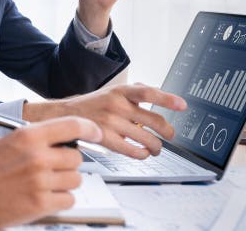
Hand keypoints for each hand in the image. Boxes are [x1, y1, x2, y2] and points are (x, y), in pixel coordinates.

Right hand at [0, 117, 102, 229]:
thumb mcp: (9, 142)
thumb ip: (38, 139)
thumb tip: (68, 141)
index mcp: (28, 136)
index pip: (73, 126)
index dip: (90, 129)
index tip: (96, 134)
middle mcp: (37, 156)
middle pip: (76, 157)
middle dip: (68, 163)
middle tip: (51, 168)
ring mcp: (40, 181)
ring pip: (75, 179)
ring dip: (64, 183)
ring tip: (43, 184)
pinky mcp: (41, 204)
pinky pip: (69, 199)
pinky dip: (60, 200)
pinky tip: (42, 196)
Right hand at [28, 83, 186, 158]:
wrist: (63, 116)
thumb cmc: (91, 105)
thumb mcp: (111, 91)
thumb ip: (134, 92)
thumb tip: (160, 94)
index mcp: (119, 91)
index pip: (147, 92)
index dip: (167, 98)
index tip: (182, 105)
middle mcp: (116, 105)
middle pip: (153, 121)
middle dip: (168, 132)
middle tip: (170, 136)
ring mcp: (110, 122)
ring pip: (147, 139)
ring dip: (157, 147)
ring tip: (157, 149)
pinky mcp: (105, 138)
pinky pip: (133, 150)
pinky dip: (142, 154)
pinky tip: (142, 153)